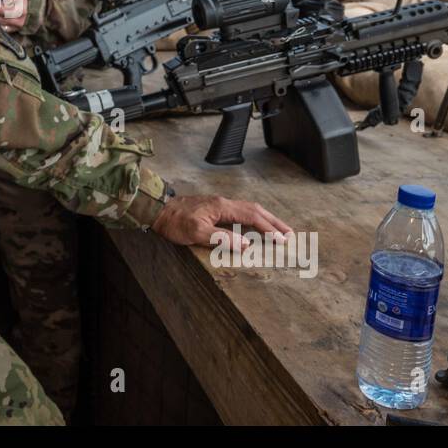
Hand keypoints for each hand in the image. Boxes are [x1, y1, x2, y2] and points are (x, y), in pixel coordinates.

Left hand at [151, 190, 291, 248]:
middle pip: (255, 210)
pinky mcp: (214, 208)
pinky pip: (240, 212)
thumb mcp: (196, 233)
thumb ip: (222, 238)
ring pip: (249, 210)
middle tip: (290, 234)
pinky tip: (255, 226)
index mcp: (222, 207)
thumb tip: (246, 244)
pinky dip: (253, 219)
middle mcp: (224, 203)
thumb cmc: (174, 222)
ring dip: (265, 220)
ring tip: (278, 230)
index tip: (283, 240)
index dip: (269, 229)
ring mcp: (219, 204)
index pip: (253, 217)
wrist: (157, 210)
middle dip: (274, 222)